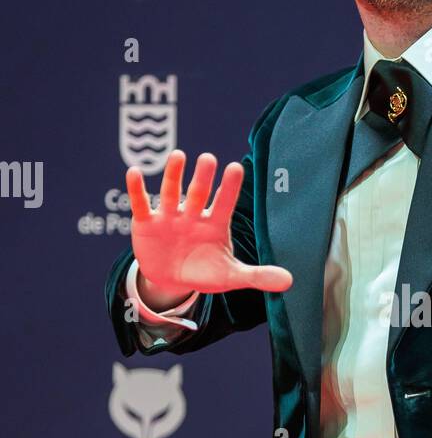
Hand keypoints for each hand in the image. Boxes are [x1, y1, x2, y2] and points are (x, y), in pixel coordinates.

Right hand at [127, 150, 292, 300]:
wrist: (172, 281)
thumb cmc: (204, 272)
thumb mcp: (231, 276)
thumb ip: (258, 275)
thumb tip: (290, 281)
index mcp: (215, 224)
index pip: (225, 203)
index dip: (229, 188)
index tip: (236, 168)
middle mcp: (193, 215)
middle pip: (199, 193)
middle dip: (203, 177)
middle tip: (209, 158)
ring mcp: (169, 217)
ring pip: (171, 192)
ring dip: (173, 175)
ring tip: (178, 156)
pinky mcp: (147, 223)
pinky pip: (141, 204)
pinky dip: (137, 189)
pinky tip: (134, 173)